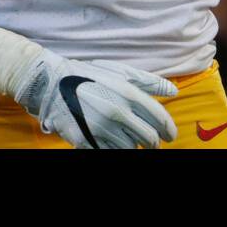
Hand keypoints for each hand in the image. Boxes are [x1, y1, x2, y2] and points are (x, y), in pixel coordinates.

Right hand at [10, 50, 178, 149]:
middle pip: (149, 139)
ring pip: (131, 149)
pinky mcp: (86, 142)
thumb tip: (174, 91)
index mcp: (128, 94)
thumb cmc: (90, 76)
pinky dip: (116, 150)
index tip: (170, 135)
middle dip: (155, 143)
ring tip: (131, 139)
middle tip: (153, 143)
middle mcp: (117, 113)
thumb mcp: (120, 72)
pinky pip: (110, 153)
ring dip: (135, 146)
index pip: (159, 119)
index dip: (169, 130)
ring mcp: (101, 129)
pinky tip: (114, 142)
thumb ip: (149, 82)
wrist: (53, 84)